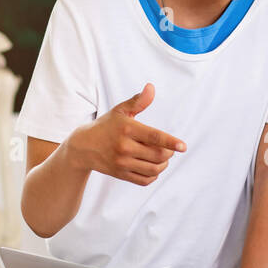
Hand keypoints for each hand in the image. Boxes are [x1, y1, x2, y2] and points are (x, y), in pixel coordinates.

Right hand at [64, 84, 185, 185]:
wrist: (84, 146)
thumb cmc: (107, 126)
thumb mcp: (120, 111)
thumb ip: (138, 101)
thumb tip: (151, 88)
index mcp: (127, 129)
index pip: (154, 137)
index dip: (171, 142)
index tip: (183, 146)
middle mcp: (124, 147)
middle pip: (158, 155)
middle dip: (169, 153)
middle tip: (170, 149)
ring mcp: (122, 163)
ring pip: (153, 169)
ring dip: (164, 165)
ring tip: (163, 158)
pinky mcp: (121, 175)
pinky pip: (144, 180)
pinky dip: (154, 176)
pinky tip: (153, 167)